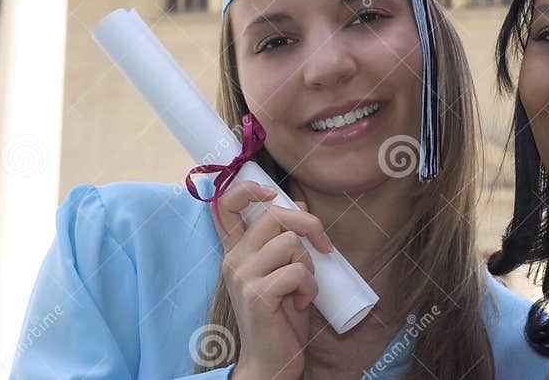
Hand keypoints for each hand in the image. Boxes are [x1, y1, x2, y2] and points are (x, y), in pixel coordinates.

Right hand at [213, 181, 332, 379]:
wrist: (271, 359)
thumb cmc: (280, 314)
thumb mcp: (284, 270)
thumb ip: (286, 239)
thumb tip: (301, 205)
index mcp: (237, 250)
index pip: (226, 206)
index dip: (247, 189)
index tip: (272, 193)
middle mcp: (233, 259)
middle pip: (273, 215)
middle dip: (308, 225)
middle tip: (322, 246)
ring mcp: (242, 277)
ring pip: (289, 243)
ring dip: (308, 264)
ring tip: (303, 286)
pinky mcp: (257, 295)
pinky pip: (296, 272)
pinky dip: (309, 287)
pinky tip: (301, 302)